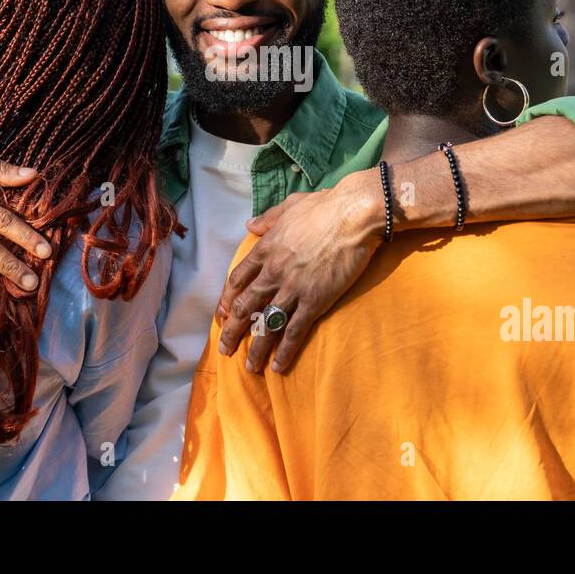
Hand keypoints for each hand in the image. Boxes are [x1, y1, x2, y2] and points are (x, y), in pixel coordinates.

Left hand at [214, 170, 380, 373]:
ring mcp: (293, 288)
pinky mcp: (315, 300)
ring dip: (256, 349)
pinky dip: (285, 351)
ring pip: (266, 324)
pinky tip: (278, 367)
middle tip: (225, 349)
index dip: (227, 300)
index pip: (237, 280)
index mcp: (266, 249)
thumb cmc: (325, 206)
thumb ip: (267, 218)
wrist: (353, 214)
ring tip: (250, 368)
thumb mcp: (289, 206)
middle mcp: (273, 272)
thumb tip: (249, 225)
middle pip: (244, 307)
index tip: (221, 314)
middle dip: (232, 331)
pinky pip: (295, 331)